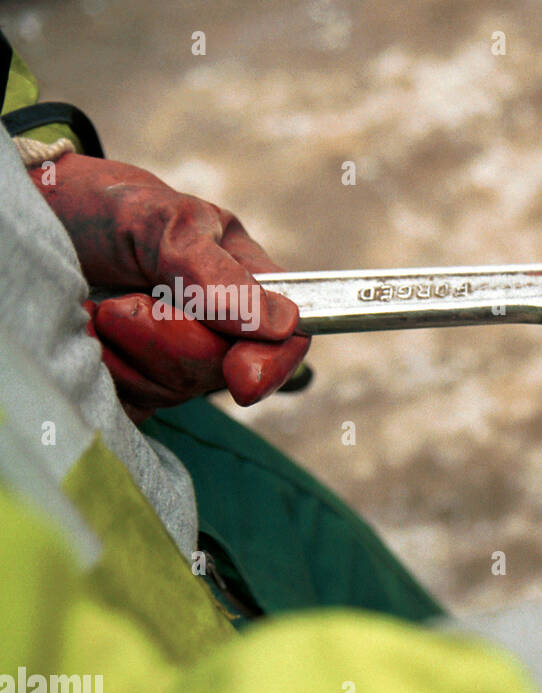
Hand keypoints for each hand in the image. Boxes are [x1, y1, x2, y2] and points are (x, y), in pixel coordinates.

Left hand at [32, 154, 307, 417]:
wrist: (23, 220)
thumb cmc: (98, 209)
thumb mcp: (158, 219)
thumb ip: (213, 273)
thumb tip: (279, 324)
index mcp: (244, 281)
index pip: (288, 335)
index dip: (271, 362)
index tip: (240, 377)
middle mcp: (217, 327)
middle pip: (225, 370)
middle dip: (169, 339)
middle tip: (122, 304)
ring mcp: (174, 361)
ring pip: (177, 390)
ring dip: (126, 351)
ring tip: (95, 310)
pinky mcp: (133, 389)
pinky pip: (134, 407)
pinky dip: (103, 374)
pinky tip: (86, 341)